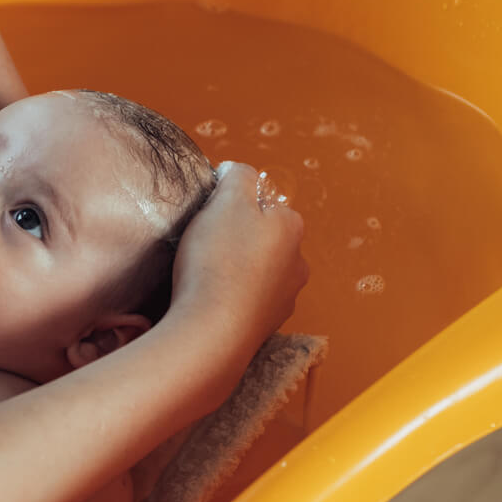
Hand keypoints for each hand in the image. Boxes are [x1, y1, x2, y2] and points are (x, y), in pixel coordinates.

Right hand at [168, 162, 307, 357]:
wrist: (213, 329)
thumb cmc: (218, 260)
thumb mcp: (226, 201)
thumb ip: (237, 176)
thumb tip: (238, 172)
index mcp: (292, 227)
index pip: (263, 201)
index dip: (232, 204)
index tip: (209, 216)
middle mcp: (298, 262)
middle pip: (262, 236)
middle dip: (237, 237)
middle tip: (204, 243)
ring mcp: (285, 296)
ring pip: (258, 269)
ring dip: (236, 268)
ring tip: (205, 274)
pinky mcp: (267, 323)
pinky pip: (248, 298)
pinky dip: (232, 294)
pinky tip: (211, 297)